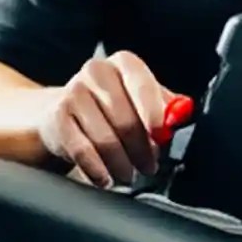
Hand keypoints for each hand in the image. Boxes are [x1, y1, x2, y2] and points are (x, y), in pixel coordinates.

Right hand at [38, 51, 174, 188]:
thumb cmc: (110, 107)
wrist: (61, 112)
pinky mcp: (58, 116)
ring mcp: (73, 92)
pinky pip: (82, 151)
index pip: (143, 86)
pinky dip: (97, 170)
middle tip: (149, 167)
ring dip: (121, 164)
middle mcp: (97, 71)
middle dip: (142, 150)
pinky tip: (105, 178)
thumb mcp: (140, 100)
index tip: (162, 136)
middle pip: (126, 119)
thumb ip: (165, 107)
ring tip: (127, 174)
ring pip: (106, 139)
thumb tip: (183, 112)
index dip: (154, 114)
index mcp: (123, 63)